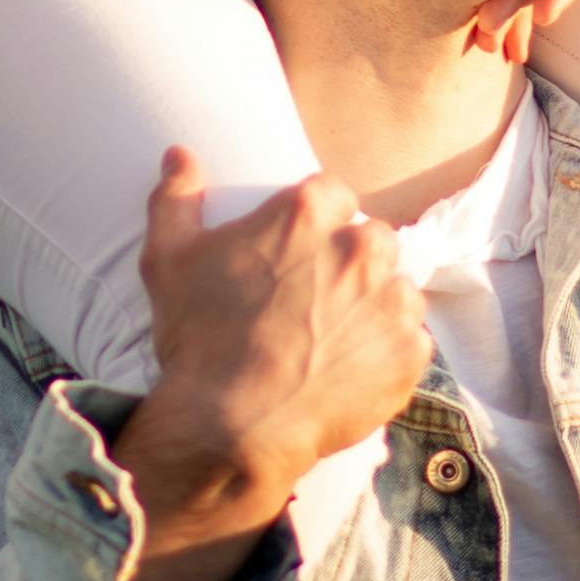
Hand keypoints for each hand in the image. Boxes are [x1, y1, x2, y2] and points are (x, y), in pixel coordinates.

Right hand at [116, 151, 430, 580]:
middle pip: (372, 238)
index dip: (317, 221)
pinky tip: (352, 370)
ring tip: (336, 338)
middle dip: (352, 261)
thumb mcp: (168, 261)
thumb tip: (179, 154)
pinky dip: (389, 353)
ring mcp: (391, 301)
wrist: (230, 427)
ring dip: (375, 305)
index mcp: (307, 213)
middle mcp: (360, 248)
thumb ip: (175, 198)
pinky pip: (411, 342)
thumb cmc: (197, 340)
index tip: (298, 251)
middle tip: (316, 298)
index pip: (332, 193)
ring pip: (397, 289)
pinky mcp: (410, 353)